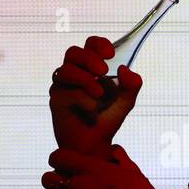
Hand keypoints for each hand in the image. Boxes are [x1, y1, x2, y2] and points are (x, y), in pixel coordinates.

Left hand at [43, 145, 159, 188]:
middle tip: (61, 180)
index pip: (57, 157)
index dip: (57, 159)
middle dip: (52, 178)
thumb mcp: (131, 168)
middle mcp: (81, 185)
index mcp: (92, 168)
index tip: (62, 162)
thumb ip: (118, 155)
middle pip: (47, 179)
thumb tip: (112, 149)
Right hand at [49, 36, 142, 158]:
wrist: (95, 145)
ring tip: (99, 94)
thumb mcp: (126, 101)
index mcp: (90, 67)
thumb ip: (131, 85)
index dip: (98, 44)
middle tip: (103, 71)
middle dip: (89, 59)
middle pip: (73, 52)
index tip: (111, 54)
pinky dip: (84, 100)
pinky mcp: (57, 100)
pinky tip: (92, 111)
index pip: (90, 45)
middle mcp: (74, 72)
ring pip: (67, 70)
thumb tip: (124, 69)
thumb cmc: (107, 118)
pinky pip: (68, 93)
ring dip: (85, 80)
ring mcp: (63, 85)